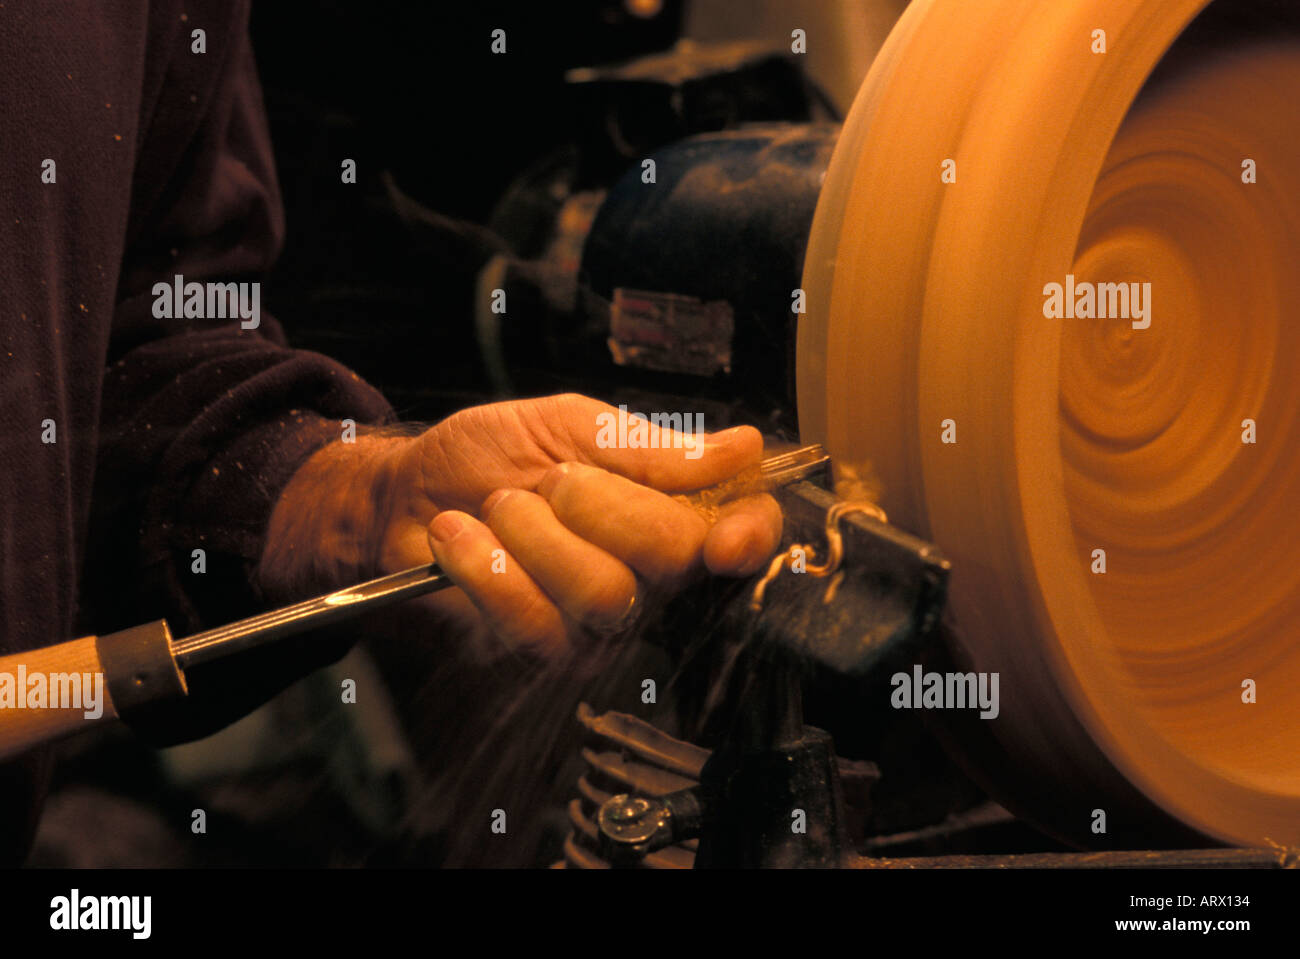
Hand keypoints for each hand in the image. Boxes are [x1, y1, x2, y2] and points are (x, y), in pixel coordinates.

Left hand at [260, 394, 782, 663]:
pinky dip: (487, 566)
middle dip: (602, 502)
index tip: (724, 536)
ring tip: (500, 506)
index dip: (752, 533)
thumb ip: (647, 445)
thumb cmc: (487, 456)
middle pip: (674, 555)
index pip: (747, 530)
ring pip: (606, 593)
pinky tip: (461, 537)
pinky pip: (538, 623)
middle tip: (553, 480)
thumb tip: (743, 449)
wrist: (403, 497)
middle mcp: (650, 573)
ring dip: (534, 532)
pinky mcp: (544, 653)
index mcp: (671, 507)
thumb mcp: (566, 423)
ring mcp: (599, 621)